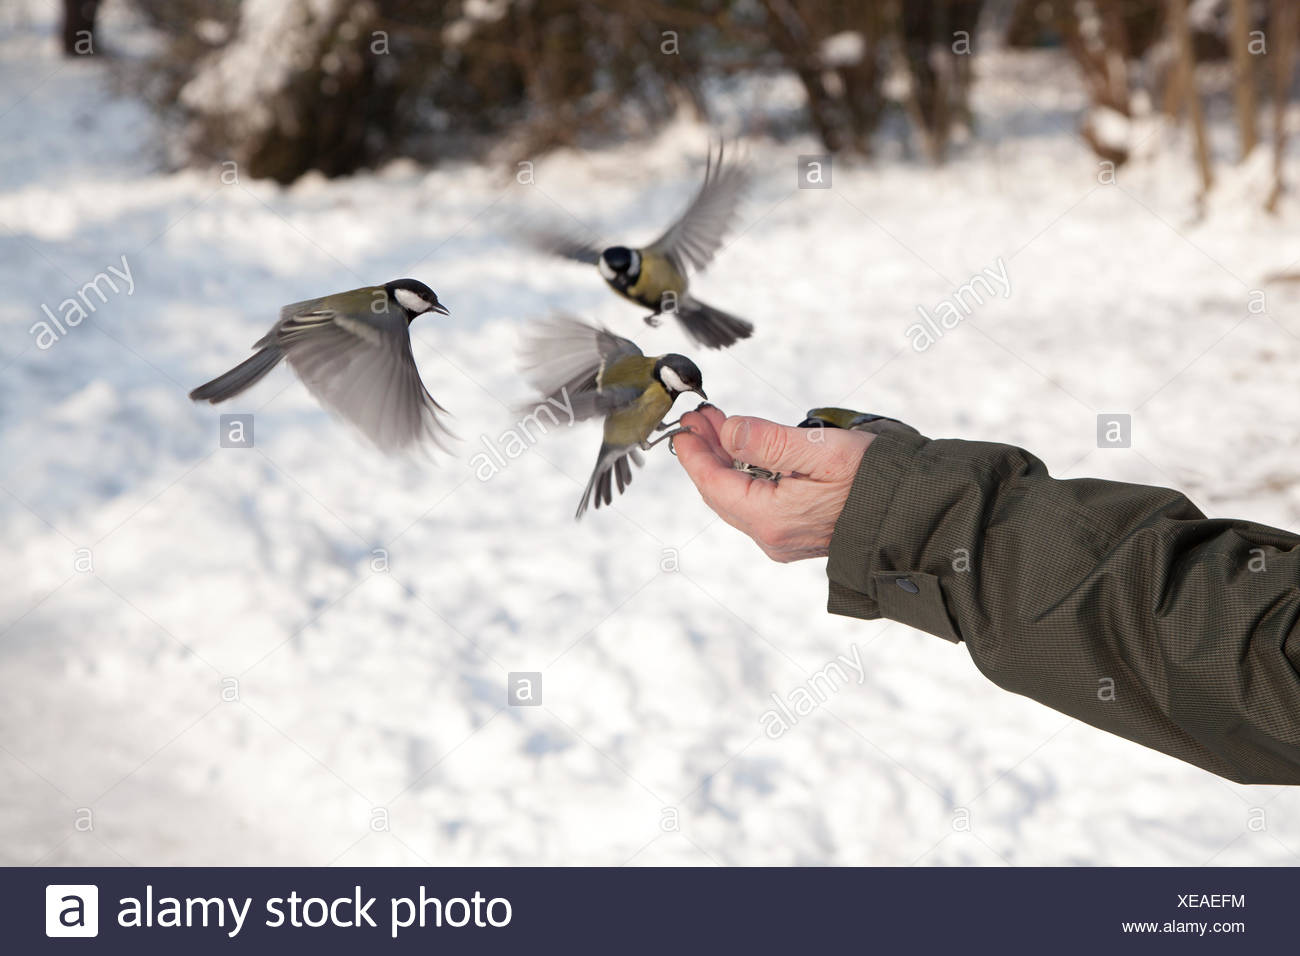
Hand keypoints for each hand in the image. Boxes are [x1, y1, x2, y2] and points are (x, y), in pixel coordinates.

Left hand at [674, 405, 873, 561]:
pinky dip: (744, 474)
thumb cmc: (872, 479)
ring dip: (724, 461)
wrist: (910, 510)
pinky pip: (755, 503)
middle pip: (720, 492)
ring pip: (736, 497)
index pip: (714, 484)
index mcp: (771, 519)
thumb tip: (728, 431)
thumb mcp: (819, 450)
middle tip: (702, 417)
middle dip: (707, 452)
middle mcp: (772, 536)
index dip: (694, 453)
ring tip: (719, 426)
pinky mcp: (796, 533)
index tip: (685, 425)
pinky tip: (746, 452)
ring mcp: (783, 539)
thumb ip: (768, 441)